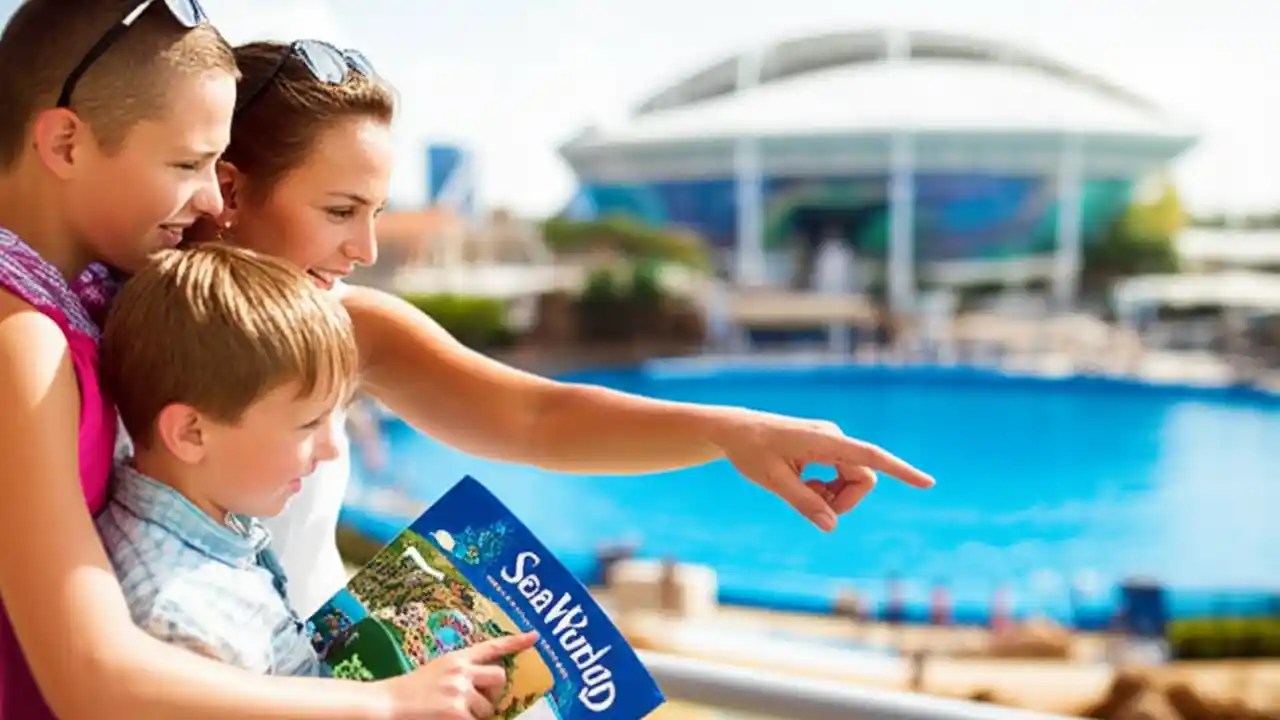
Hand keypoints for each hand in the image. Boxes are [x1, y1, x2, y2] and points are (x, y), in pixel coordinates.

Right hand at [381, 631, 537, 718]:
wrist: (385, 706)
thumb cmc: (408, 692)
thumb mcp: (436, 672)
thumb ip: (460, 674)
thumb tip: (485, 685)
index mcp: (455, 658)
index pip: (491, 646)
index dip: (515, 641)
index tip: (534, 636)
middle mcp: (460, 671)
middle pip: (499, 677)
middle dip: (494, 692)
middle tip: (476, 703)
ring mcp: (459, 692)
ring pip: (488, 706)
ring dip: (476, 714)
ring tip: (451, 713)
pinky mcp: (457, 713)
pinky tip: (449, 718)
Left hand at [710, 410, 934, 530]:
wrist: (735, 430)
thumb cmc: (751, 452)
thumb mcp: (773, 481)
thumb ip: (804, 503)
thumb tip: (832, 526)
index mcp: (824, 441)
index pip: (871, 457)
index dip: (900, 470)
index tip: (927, 482)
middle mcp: (833, 438)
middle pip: (862, 479)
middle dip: (844, 501)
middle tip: (813, 509)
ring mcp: (830, 442)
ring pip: (852, 479)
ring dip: (834, 496)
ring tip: (803, 494)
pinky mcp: (825, 448)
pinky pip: (841, 475)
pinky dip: (827, 489)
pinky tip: (804, 485)